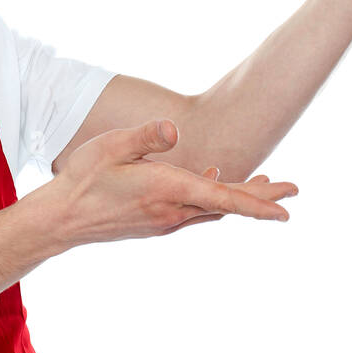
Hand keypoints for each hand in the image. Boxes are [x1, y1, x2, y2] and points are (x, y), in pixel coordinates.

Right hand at [46, 118, 298, 247]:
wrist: (59, 221)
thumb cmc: (83, 179)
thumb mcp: (111, 147)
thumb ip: (145, 137)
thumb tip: (174, 129)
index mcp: (168, 190)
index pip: (223, 198)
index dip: (258, 204)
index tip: (286, 211)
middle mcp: (173, 211)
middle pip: (227, 204)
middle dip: (261, 197)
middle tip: (292, 190)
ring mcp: (165, 221)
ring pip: (212, 209)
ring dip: (239, 197)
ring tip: (264, 185)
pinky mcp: (155, 223)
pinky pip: (194, 211)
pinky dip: (212, 198)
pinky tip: (211, 178)